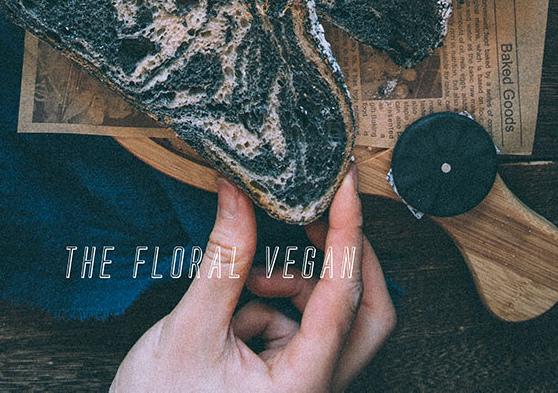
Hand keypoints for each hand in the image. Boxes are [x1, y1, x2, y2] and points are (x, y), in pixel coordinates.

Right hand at [110, 166, 394, 392]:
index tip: (345, 184)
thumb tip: (238, 192)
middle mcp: (317, 392)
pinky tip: (235, 313)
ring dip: (300, 286)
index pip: (344, 298)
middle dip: (348, 260)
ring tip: (250, 280)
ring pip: (334, 321)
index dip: (348, 233)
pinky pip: (302, 332)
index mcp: (303, 388)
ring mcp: (307, 389)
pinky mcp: (290, 385)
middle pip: (368, 316)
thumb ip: (223, 261)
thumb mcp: (189, 331)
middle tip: (316, 219)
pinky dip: (276, 308)